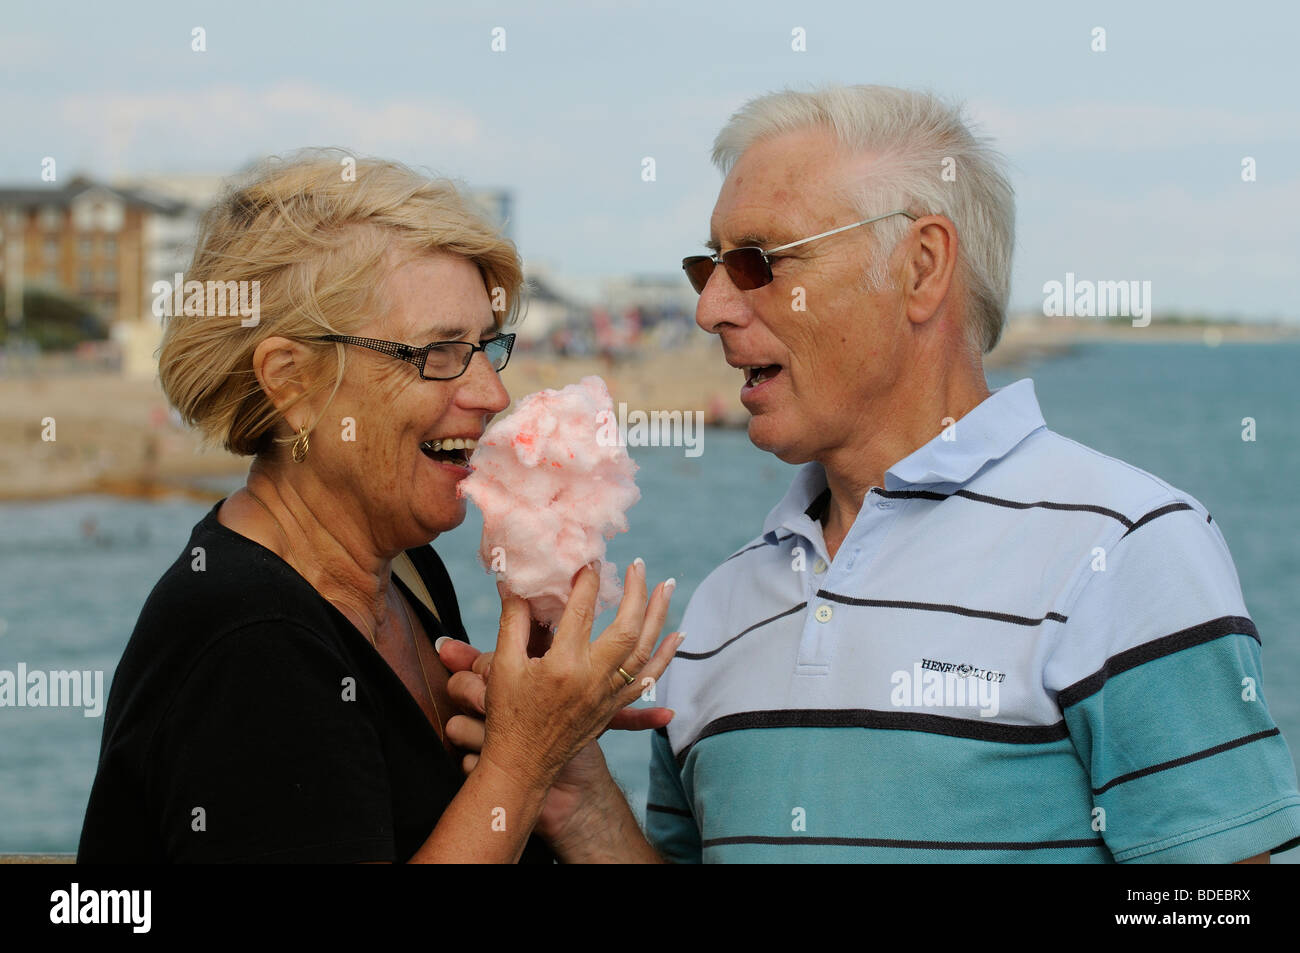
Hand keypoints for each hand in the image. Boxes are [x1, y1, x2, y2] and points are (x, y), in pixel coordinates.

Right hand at [473, 559, 679, 791]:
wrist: (523, 766)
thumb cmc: (508, 715)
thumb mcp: (502, 666)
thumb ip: (514, 622)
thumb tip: (516, 582)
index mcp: (563, 665)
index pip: (582, 612)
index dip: (587, 581)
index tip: (591, 558)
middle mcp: (592, 679)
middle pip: (626, 628)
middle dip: (636, 593)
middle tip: (638, 565)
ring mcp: (608, 695)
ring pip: (645, 651)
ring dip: (659, 616)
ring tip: (667, 586)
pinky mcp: (614, 707)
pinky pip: (649, 679)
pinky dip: (666, 656)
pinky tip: (677, 635)